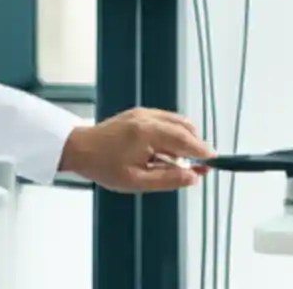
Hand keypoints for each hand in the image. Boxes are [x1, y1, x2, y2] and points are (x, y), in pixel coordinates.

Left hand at [59, 107, 215, 192]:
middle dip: (195, 145)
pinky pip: (164, 120)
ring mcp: (142, 113)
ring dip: (183, 139)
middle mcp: (147, 117)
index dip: (201, 151)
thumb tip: (193, 177)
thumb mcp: (136, 181)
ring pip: (176, 121)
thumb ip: (168, 179)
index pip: (184, 140)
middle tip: (199, 165)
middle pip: (184, 127)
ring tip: (178, 162)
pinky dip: (172, 133)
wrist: (79, 148)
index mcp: (147, 133)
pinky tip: (165, 152)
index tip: (213, 161)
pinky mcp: (138, 113)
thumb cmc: (104, 166)